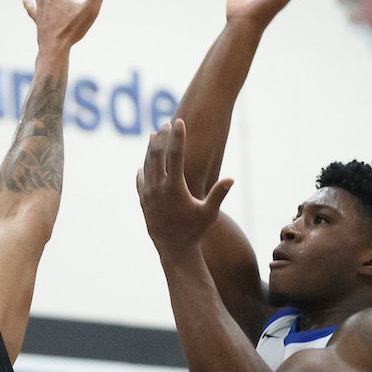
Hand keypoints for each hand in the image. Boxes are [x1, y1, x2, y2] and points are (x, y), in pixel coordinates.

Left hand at [137, 119, 233, 252]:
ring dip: (150, 149)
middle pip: (157, 155)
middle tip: (167, 124)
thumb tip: (231, 178)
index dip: (178, 137)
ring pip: (146, 164)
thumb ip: (218, 194)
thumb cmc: (194, 231)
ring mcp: (147, 193)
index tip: (179, 122)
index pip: (175, 156)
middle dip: (162, 138)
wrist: (172, 249)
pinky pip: (140, 179)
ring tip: (154, 135)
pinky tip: (145, 162)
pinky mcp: (143, 200)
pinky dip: (143, 168)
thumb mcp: (209, 213)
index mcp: (174, 188)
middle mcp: (158, 188)